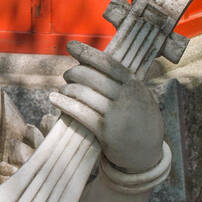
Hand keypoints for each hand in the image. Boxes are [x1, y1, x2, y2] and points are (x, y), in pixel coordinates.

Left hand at [46, 41, 163, 173]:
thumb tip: (94, 62)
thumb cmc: (139, 122)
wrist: (146, 156)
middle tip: (67, 75)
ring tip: (62, 90)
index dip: (87, 53)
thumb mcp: (140, 97)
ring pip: (83, 93)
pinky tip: (55, 99)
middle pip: (91, 76)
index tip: (70, 45)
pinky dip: (63, 104)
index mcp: (135, 85)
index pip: (108, 63)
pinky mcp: (106, 132)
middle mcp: (127, 97)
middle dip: (74, 73)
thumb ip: (123, 82)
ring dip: (67, 89)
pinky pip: (79, 112)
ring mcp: (117, 115)